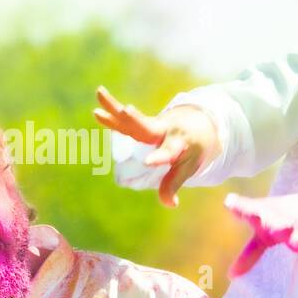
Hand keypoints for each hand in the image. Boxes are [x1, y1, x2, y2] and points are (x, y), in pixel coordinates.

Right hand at [94, 86, 219, 206]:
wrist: (200, 123)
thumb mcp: (189, 166)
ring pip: (131, 118)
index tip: (147, 162)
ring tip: (100, 94)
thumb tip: (170, 204)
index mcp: (178, 143)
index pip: (168, 152)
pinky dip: (111, 116)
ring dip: (114, 107)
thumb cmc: (194, 148)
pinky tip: (97, 113)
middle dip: (135, 119)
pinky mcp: (143, 122)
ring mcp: (152, 124)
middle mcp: (164, 131)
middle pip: (146, 126)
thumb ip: (174, 183)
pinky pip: (125, 120)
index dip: (159, 157)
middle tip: (125, 110)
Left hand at [225, 193, 297, 277]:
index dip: (239, 206)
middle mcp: (272, 217)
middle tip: (247, 211)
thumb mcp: (264, 236)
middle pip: (261, 215)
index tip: (229, 201)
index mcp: (259, 213)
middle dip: (252, 211)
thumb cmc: (281, 222)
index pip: (246, 210)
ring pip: (283, 228)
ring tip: (287, 228)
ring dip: (283, 229)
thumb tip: (230, 275)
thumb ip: (249, 255)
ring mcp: (289, 224)